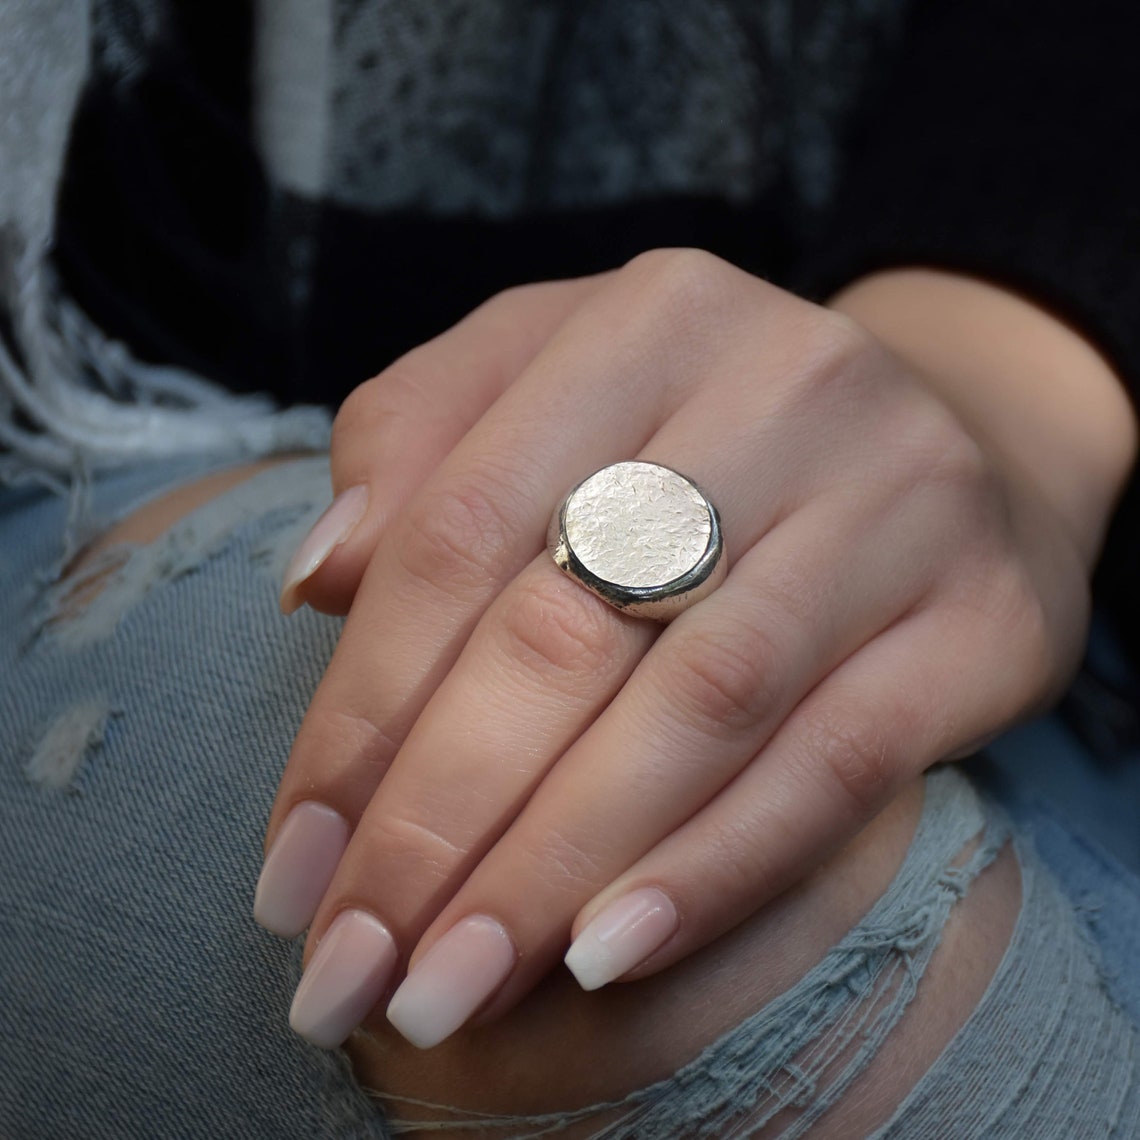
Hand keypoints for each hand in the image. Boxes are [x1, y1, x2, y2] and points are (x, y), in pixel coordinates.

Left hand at [256, 250, 1130, 1050]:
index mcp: (650, 317)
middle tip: (350, 963)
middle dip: (435, 817)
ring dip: (554, 866)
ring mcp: (899, 498)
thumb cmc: (710, 428)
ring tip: (449, 985)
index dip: (360, 708)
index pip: (458, 526)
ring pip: (697, 706)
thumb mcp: (555, 382)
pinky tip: (606, 953)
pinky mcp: (983, 618)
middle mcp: (784, 385)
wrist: (950, 437)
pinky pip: (836, 764)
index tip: (293, 862)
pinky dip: (711, 868)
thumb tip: (321, 580)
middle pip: (566, 624)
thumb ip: (422, 447)